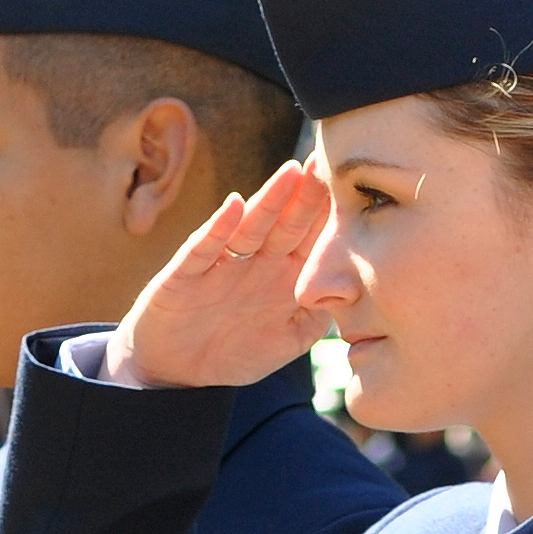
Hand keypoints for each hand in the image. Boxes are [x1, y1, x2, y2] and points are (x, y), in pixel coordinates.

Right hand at [107, 163, 334, 393]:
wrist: (173, 371)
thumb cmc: (232, 351)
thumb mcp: (284, 341)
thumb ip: (316, 322)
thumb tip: (353, 300)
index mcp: (282, 276)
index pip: (311, 240)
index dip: (332, 216)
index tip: (359, 188)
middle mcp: (254, 263)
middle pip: (286, 224)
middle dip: (307, 194)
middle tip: (327, 162)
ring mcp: (221, 265)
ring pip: (250, 227)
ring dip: (270, 200)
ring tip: (291, 172)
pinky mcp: (186, 275)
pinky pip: (204, 248)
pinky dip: (218, 227)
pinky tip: (233, 205)